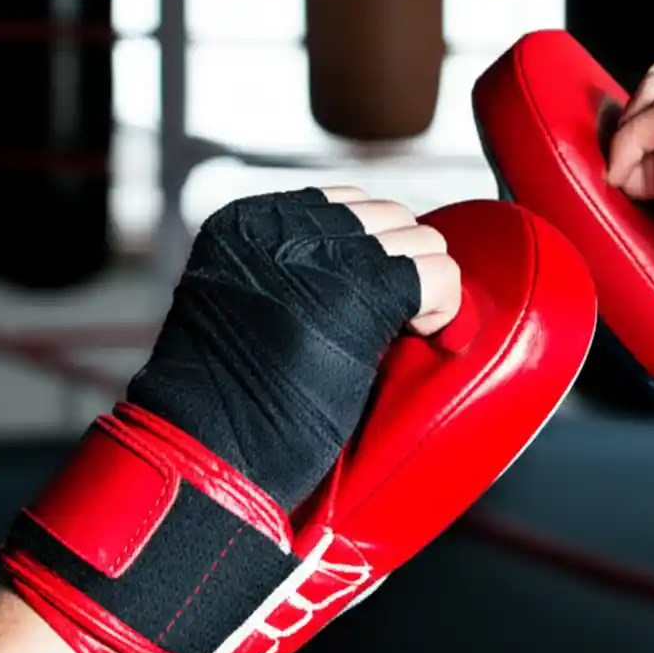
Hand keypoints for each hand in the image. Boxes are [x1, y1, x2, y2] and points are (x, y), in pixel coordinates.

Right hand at [0, 186, 465, 652]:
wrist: (207, 450)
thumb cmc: (226, 402)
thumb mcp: (246, 304)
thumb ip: (292, 269)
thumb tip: (369, 259)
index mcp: (248, 221)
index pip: (346, 202)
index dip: (373, 248)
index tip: (369, 295)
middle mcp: (284, 224)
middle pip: (390, 215)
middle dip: (404, 264)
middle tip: (395, 319)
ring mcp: (326, 254)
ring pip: (423, 240)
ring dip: (427, 286)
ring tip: (405, 332)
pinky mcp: (363, 291)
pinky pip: (440, 275)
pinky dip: (446, 307)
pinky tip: (426, 335)